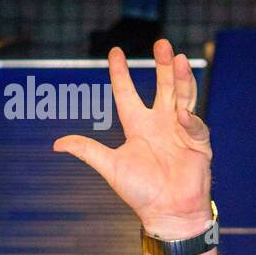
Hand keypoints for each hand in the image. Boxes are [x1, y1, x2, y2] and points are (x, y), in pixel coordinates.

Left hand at [52, 39, 212, 238]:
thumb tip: (56, 144)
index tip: (114, 52)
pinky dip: (189, 120)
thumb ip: (87, 151)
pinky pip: (194, 125)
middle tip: (161, 42)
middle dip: (162, 65)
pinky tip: (182, 116)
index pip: (126, 94)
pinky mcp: (198, 141)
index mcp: (138, 127)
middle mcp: (160, 123)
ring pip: (182, 96)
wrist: (167, 212)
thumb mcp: (110, 167)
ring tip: (179, 58)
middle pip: (161, 86)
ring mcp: (181, 130)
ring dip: (180, 78)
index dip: (120, 74)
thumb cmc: (140, 192)